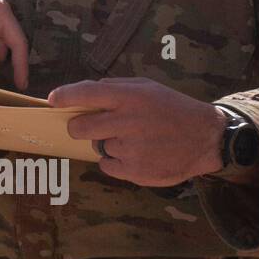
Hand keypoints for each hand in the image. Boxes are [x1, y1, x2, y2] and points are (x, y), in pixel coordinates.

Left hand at [49, 77, 225, 185]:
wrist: (206, 138)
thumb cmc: (173, 109)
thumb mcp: (148, 88)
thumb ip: (115, 88)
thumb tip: (85, 92)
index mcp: (130, 97)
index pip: (86, 93)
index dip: (65, 96)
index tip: (52, 100)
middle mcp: (128, 121)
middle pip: (79, 127)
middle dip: (78, 127)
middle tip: (92, 127)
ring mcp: (130, 148)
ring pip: (97, 146)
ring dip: (107, 144)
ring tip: (133, 140)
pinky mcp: (134, 171)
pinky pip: (107, 166)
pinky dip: (116, 162)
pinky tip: (137, 154)